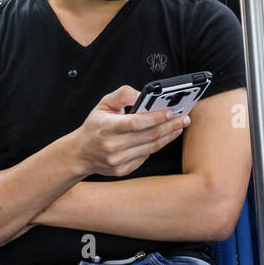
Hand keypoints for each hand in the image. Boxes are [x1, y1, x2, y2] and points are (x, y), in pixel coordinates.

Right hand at [68, 85, 189, 177]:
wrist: (79, 154)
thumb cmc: (95, 127)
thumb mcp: (103, 104)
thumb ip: (122, 94)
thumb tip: (141, 94)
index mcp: (107, 127)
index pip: (136, 123)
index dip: (156, 117)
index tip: (171, 111)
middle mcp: (112, 146)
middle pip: (149, 136)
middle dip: (171, 125)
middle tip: (185, 117)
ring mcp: (118, 161)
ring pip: (151, 147)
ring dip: (169, 136)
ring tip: (180, 126)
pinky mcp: (123, 170)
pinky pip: (146, 156)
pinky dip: (158, 145)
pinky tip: (166, 136)